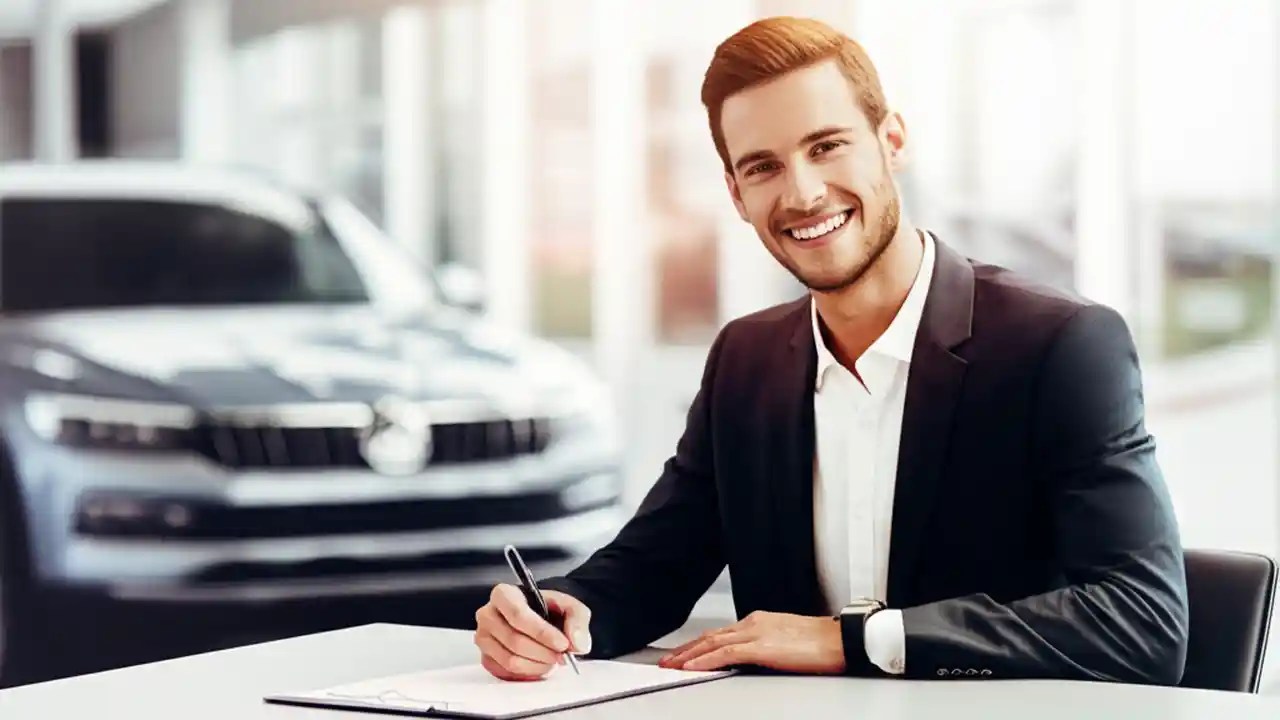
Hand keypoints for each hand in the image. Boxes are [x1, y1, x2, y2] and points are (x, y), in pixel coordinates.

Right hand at [474, 584, 591, 680]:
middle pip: (515, 640)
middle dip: (544, 652)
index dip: (542, 633)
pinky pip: (507, 673)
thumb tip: (576, 643)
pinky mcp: (486, 658)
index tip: (562, 644)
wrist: (540, 620)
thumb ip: (577, 620)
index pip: (518, 615)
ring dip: (538, 664)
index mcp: (504, 594)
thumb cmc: (548, 610)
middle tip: (562, 655)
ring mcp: (484, 638)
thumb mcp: (569, 606)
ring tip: (552, 659)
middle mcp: (488, 614)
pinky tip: (539, 664)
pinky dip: (528, 673)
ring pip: (511, 660)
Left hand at [658, 611, 844, 673]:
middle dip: (686, 650)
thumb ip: (766, 646)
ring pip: (712, 643)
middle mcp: (754, 623)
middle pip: (710, 636)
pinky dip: (705, 661)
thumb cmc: (822, 644)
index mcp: (760, 621)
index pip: (721, 633)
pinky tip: (692, 668)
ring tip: (672, 665)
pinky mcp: (761, 647)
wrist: (841, 640)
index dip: (699, 644)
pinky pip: (725, 654)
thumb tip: (751, 660)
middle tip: (667, 661)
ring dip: (688, 656)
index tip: (684, 654)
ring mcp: (756, 633)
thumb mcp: (786, 642)